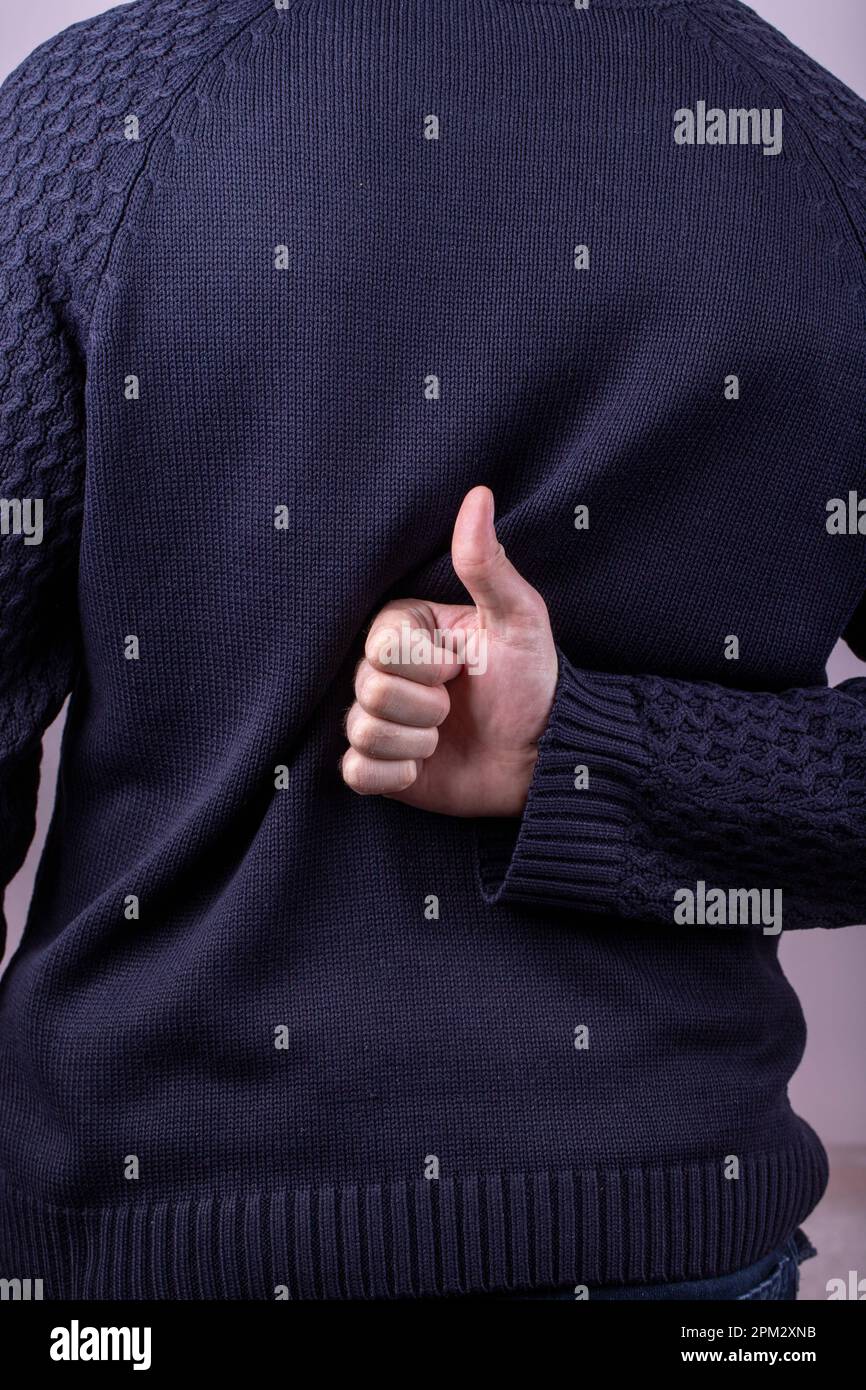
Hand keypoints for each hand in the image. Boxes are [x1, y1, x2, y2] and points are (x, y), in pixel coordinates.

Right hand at [341, 486, 557, 815]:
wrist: (542, 755)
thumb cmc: (532, 681)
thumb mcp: (518, 618)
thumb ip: (486, 563)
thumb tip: (478, 494)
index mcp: (405, 632)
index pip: (381, 644)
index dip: (424, 662)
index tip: (460, 665)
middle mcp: (383, 673)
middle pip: (369, 688)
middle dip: (426, 705)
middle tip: (456, 705)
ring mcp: (379, 721)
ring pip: (362, 730)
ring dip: (417, 742)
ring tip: (445, 737)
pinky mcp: (379, 767)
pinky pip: (357, 772)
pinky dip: (395, 774)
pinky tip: (425, 768)